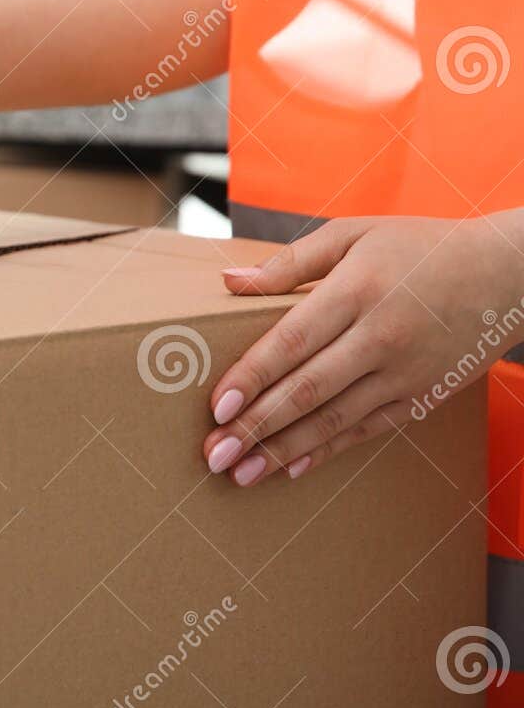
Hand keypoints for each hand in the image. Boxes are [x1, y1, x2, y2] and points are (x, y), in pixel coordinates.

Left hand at [204, 215, 523, 486]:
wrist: (510, 273)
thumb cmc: (419, 246)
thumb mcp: (353, 234)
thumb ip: (289, 262)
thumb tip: (228, 282)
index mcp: (358, 291)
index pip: (293, 341)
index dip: (253, 377)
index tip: (216, 407)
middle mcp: (381, 337)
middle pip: (308, 389)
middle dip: (256, 426)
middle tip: (213, 455)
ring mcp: (405, 373)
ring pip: (335, 419)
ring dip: (284, 450)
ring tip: (240, 474)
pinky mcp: (422, 397)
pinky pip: (367, 430)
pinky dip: (327, 452)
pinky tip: (290, 470)